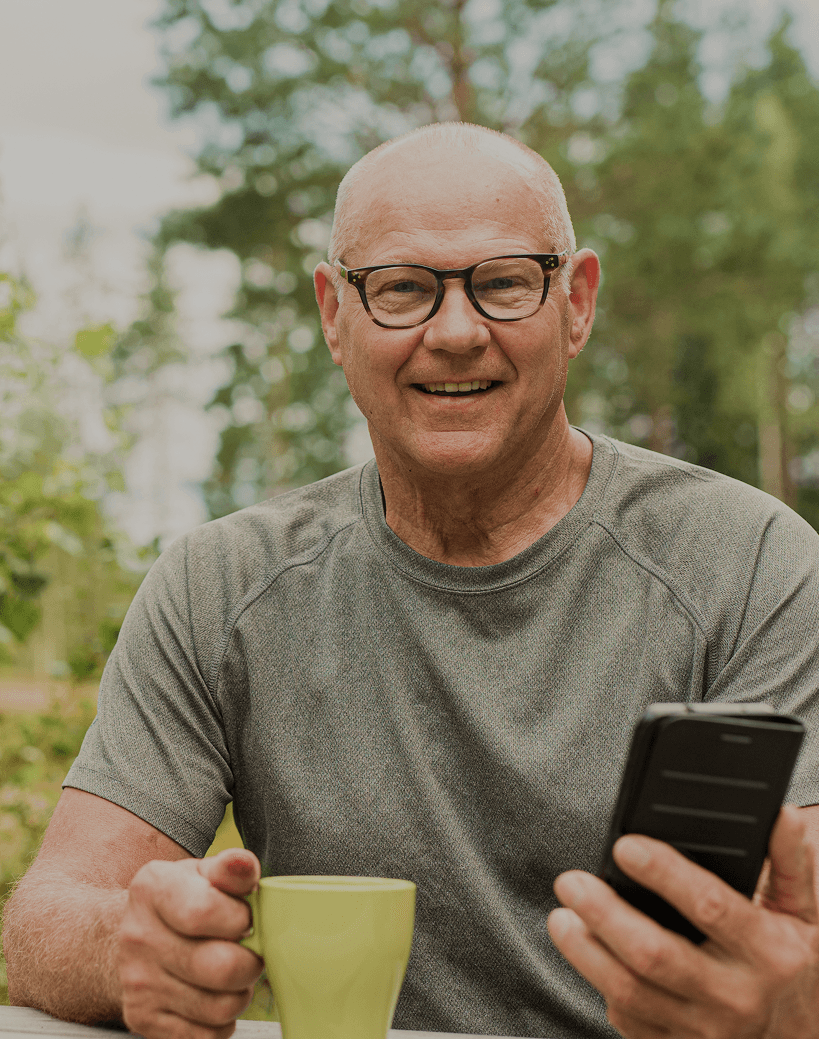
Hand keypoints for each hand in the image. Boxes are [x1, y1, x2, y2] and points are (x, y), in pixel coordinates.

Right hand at [118, 849, 263, 1038]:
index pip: (204, 911)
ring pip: (219, 1007)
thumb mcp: (205, 872)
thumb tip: (245, 867)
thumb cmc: (184, 899)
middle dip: (251, 962)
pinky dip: (222, 1022)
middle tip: (249, 952)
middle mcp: (137, 936)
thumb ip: (232, 869)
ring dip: (240, 994)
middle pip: (220, 968)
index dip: (240, 919)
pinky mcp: (141, 1019)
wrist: (138, 934)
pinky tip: (214, 995)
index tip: (245, 918)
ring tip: (232, 973)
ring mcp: (136, 982)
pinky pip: (205, 1036)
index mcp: (153, 889)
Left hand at [547, 806, 818, 1037]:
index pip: (710, 906)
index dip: (664, 873)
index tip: (626, 846)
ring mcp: (705, 1030)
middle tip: (571, 882)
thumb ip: (790, 861)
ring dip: (585, 952)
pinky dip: (600, 984)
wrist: (805, 1038)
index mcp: (769, 953)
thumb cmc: (795, 964)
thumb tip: (781, 815)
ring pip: (630, 992)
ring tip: (561, 917)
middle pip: (654, 955)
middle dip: (604, 914)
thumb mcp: (805, 912)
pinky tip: (587, 953)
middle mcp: (736, 996)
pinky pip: (630, 1019)